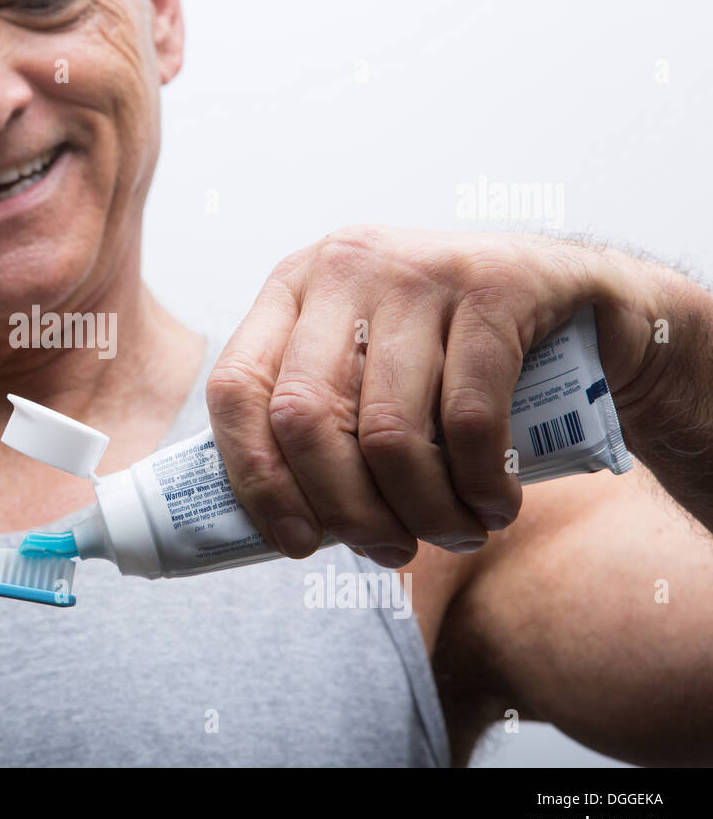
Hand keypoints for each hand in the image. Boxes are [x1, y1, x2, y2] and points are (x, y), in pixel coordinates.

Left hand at [206, 225, 661, 566]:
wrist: (582, 301)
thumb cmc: (452, 359)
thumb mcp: (372, 369)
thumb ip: (322, 423)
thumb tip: (279, 528)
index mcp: (292, 288)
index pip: (236, 387)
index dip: (255, 477)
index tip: (294, 543)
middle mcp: (342, 266)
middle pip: (304, 417)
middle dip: (345, 509)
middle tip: (387, 551)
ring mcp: (415, 269)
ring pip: (388, 432)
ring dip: (422, 513)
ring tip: (453, 535)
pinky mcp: (492, 286)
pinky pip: (467, 421)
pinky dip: (479, 487)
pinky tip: (494, 507)